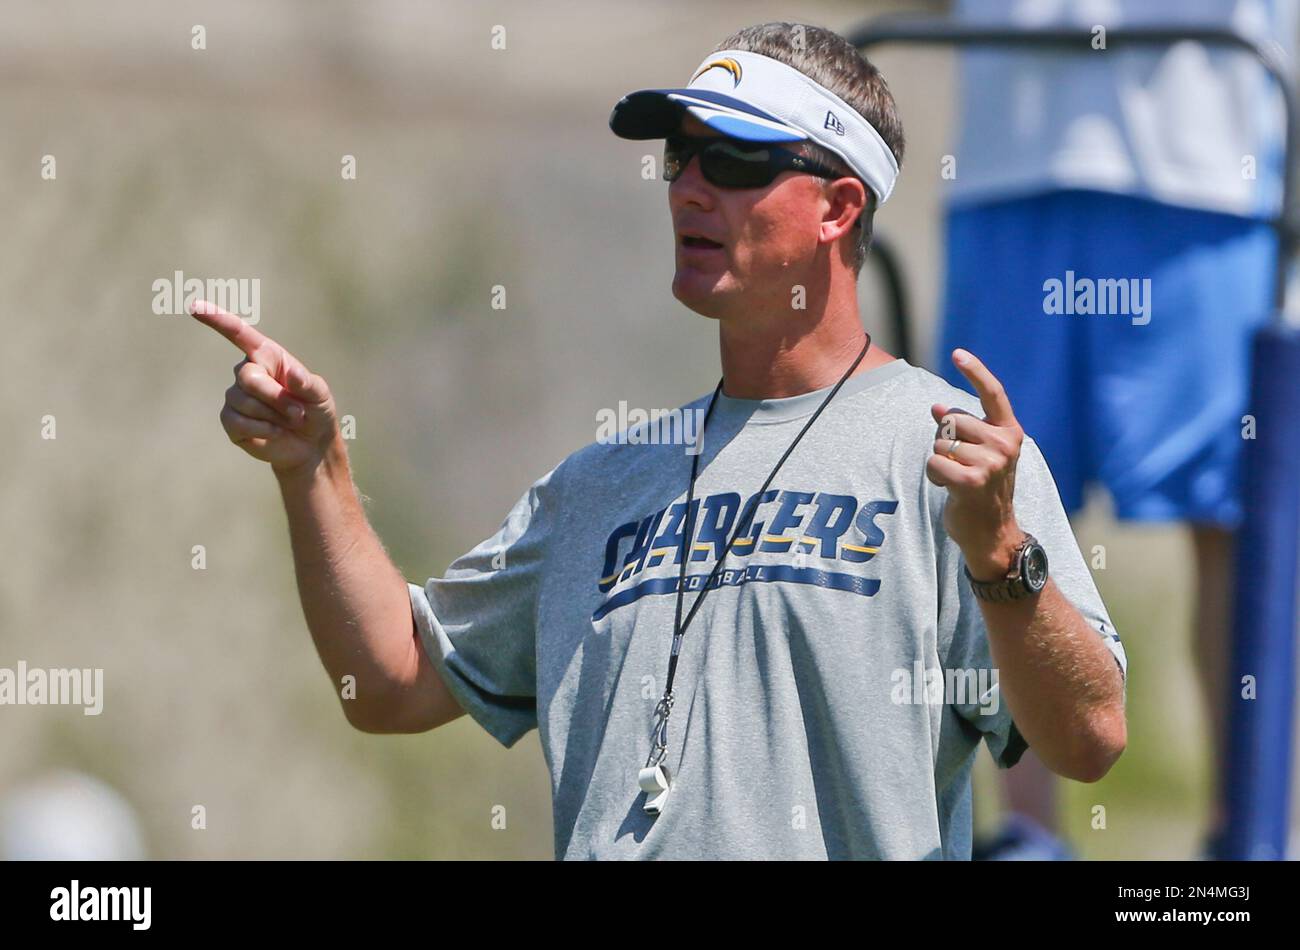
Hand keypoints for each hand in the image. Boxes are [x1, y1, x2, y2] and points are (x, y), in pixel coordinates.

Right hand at [190, 299, 338, 477]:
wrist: (310, 444)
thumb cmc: (315, 410)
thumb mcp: (320, 394)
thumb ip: (308, 384)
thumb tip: (294, 375)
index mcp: (267, 356)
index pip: (239, 333)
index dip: (218, 320)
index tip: (195, 306)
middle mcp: (247, 372)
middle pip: (249, 378)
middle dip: (276, 398)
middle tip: (297, 412)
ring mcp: (236, 396)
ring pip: (244, 402)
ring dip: (273, 416)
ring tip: (288, 421)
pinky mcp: (230, 420)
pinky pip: (238, 422)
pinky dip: (262, 430)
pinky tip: (275, 432)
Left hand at [926, 348, 1025, 580]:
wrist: (992, 531)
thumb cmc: (982, 487)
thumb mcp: (979, 452)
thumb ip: (964, 428)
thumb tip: (937, 406)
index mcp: (1010, 432)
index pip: (992, 393)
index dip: (975, 371)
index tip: (957, 353)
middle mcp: (1005, 444)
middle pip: (952, 420)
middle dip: (945, 439)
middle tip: (960, 463)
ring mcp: (991, 463)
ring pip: (940, 443)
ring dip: (939, 460)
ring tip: (957, 478)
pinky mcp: (972, 481)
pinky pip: (934, 463)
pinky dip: (934, 475)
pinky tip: (950, 488)